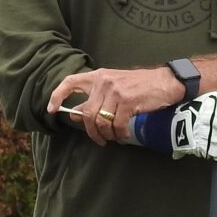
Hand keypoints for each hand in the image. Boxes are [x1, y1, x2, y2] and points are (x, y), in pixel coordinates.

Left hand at [48, 66, 185, 145]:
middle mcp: (104, 82)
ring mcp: (115, 91)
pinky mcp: (127, 101)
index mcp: (98, 76)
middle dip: (92, 132)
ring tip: (115, 138)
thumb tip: (73, 113)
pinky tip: (124, 135)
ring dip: (107, 135)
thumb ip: (93, 100)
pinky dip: (119, 134)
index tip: (51, 110)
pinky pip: (116, 125)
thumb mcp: (114, 89)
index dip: (58, 96)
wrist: (165, 82)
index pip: (70, 81)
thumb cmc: (138, 86)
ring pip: (101, 121)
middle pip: (88, 114)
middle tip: (100, 140)